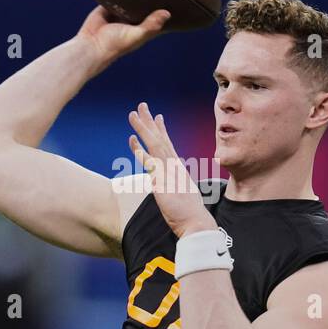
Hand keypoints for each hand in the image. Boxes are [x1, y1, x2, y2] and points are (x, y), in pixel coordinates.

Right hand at [75, 6, 170, 64]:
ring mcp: (120, 13)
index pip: (157, 19)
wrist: (91, 44)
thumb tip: (167, 13)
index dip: (165, 12)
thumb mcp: (136, 35)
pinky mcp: (107, 6)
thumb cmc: (115, 44)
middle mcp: (132, 20)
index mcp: (141, 29)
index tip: (178, 1)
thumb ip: (151, 25)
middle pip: (145, 7)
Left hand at [127, 102, 216, 238]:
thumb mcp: (184, 197)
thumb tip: (172, 189)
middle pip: (160, 138)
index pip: (168, 145)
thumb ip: (177, 189)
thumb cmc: (190, 215)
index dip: (161, 131)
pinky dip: (140, 149)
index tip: (158, 117)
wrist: (195, 222)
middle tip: (142, 105)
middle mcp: (174, 166)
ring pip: (154, 143)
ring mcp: (168, 171)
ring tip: (133, 113)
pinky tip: (132, 139)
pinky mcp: (162, 179)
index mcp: (178, 169)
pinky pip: (149, 161)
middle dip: (150, 121)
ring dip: (143, 128)